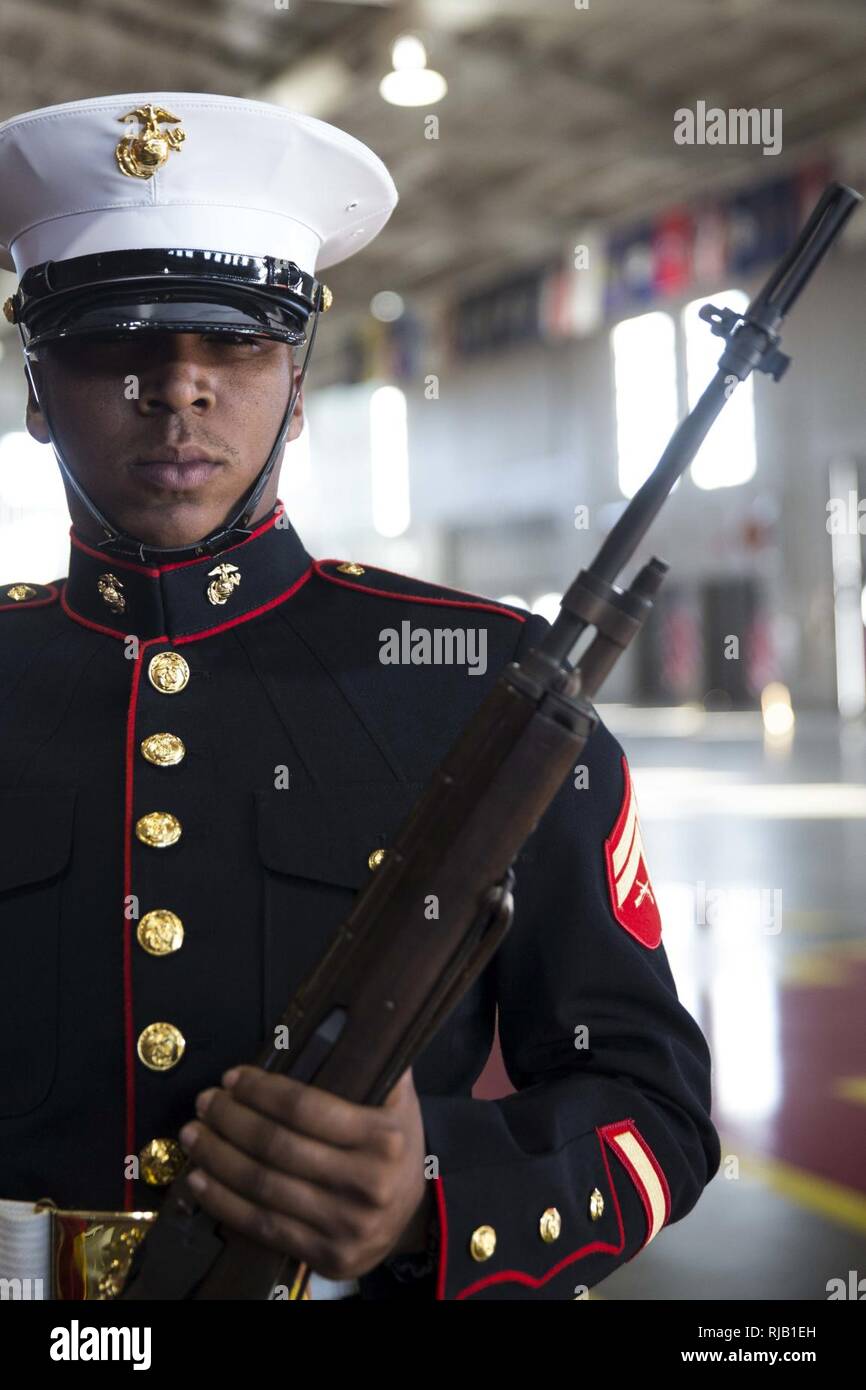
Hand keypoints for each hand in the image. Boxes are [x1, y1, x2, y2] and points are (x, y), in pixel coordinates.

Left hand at [177, 1066, 432, 1281]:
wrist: (411, 1219)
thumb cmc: (394, 1149)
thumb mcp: (399, 1103)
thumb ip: (377, 1062)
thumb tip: (359, 1013)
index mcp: (385, 1139)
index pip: (306, 1107)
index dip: (261, 1091)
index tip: (233, 1077)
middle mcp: (368, 1183)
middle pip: (277, 1146)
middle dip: (231, 1120)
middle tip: (206, 1102)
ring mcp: (346, 1225)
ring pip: (264, 1186)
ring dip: (217, 1158)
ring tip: (193, 1135)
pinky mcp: (327, 1255)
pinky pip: (262, 1225)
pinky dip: (223, 1202)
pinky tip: (199, 1180)